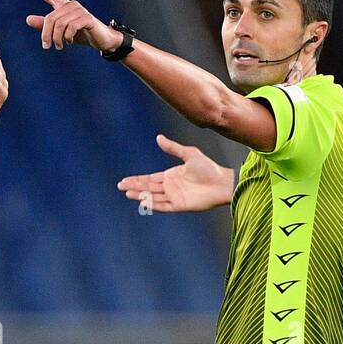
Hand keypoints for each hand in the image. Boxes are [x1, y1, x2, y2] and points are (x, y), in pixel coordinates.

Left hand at [25, 0, 120, 52]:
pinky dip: (68, 37)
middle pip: (50, 18)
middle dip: (46, 34)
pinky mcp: (87, 18)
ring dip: (57, 39)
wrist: (101, 40)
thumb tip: (27, 19)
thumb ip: (45, 26)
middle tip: (47, 46)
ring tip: (59, 46)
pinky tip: (70, 42)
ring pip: (60, 24)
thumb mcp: (60, 32)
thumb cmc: (81, 35)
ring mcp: (79, 10)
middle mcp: (70, 5)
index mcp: (63, 6)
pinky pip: (71, 27)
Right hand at [118, 136, 234, 211]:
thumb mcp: (189, 154)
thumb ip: (173, 148)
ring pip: (153, 197)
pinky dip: (153, 204)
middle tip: (120, 186)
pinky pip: (163, 206)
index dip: (137, 180)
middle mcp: (170, 187)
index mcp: (171, 176)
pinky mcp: (180, 206)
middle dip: (134, 187)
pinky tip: (143, 201)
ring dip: (140, 195)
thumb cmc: (208, 168)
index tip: (124, 180)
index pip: (149, 179)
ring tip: (128, 193)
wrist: (221, 182)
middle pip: (148, 188)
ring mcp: (174, 197)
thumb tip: (158, 137)